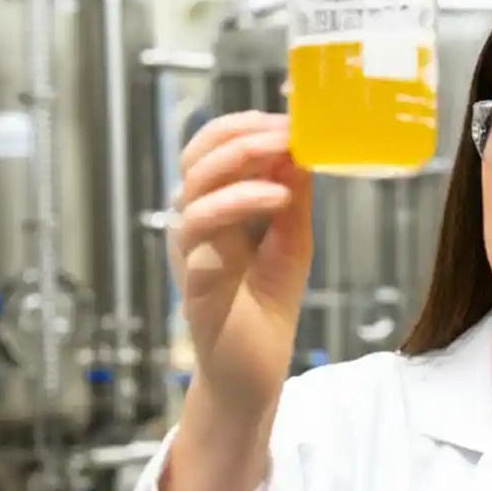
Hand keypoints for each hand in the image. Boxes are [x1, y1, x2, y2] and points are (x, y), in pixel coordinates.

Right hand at [168, 111, 312, 416]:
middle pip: (196, 156)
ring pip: (193, 187)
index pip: (214, 147)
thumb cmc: (266, 306)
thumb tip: (301, 147)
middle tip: (285, 127)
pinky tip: (277, 197)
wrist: (254, 373)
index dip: (246, 125)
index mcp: (215, 207)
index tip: (289, 118)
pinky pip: (200, 230)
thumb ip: (294, 195)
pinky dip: (237, 204)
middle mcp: (194, 223)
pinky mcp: (193, 280)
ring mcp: (190, 251)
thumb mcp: (292, 238)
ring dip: (239, 160)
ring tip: (283, 152)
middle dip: (240, 133)